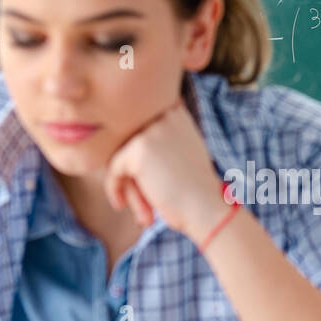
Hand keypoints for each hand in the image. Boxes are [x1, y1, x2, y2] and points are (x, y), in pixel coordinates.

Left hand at [104, 100, 231, 244]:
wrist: (207, 208)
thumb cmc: (195, 190)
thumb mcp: (183, 152)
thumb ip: (158, 141)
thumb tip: (116, 143)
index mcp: (177, 111)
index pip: (139, 129)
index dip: (139, 159)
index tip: (142, 182)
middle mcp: (165, 114)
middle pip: (129, 142)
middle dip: (132, 173)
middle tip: (141, 202)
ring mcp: (151, 130)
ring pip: (121, 156)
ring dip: (127, 183)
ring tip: (140, 208)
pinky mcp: (138, 149)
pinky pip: (114, 169)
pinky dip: (114, 188)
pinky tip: (121, 205)